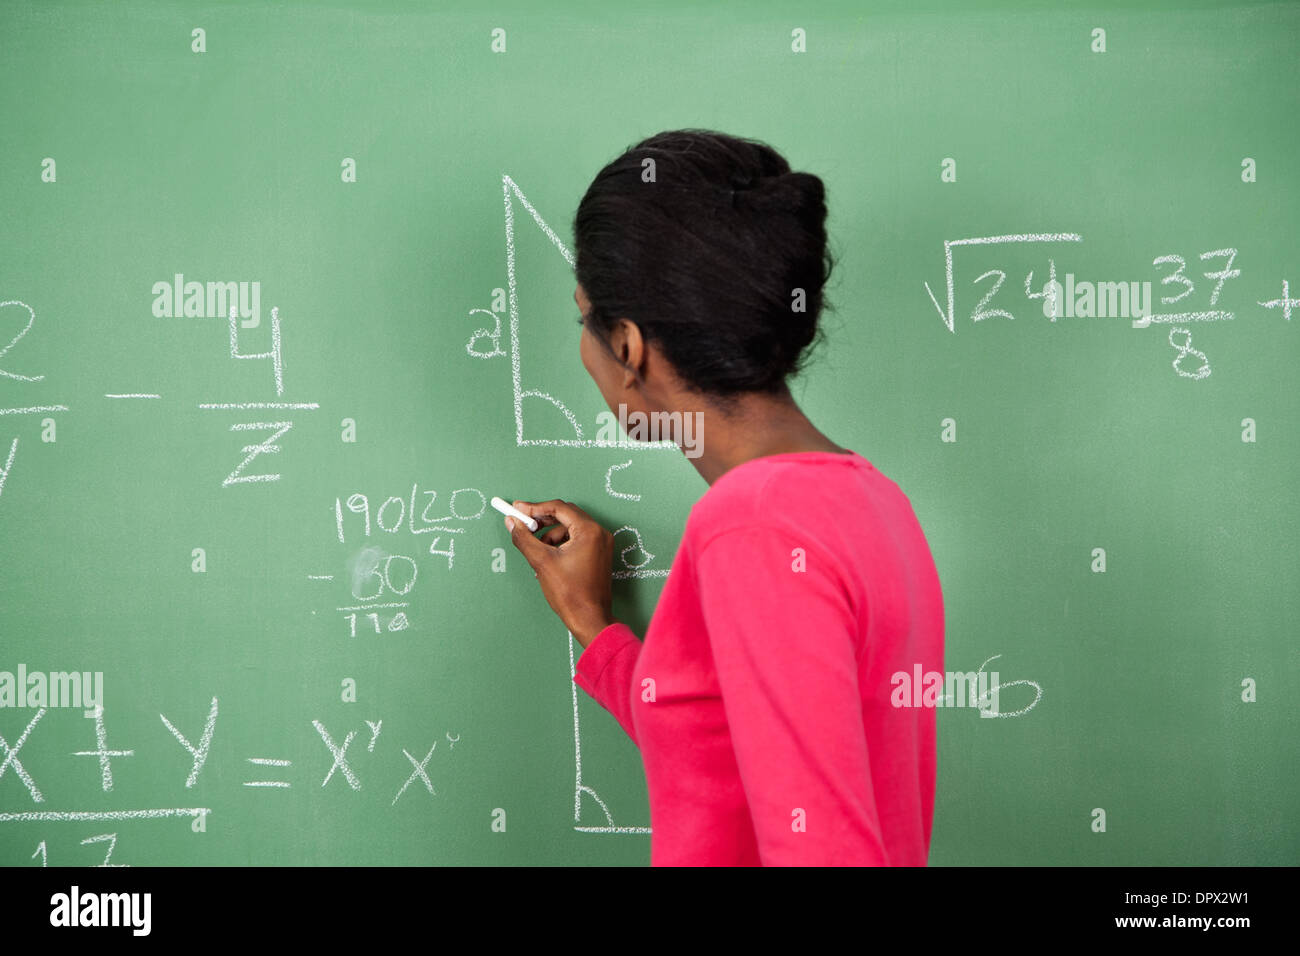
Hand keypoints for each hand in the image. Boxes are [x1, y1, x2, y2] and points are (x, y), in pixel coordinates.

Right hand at [506, 498, 617, 647]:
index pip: (559, 508)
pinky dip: (560, 545)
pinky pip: (576, 540)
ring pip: (569, 528)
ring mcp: (601, 544)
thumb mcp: (541, 562)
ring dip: (550, 535)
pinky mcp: (599, 554)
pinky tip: (548, 559)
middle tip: (522, 523)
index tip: (517, 509)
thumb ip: (524, 538)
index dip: (535, 508)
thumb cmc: (571, 594)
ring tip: (536, 551)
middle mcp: (599, 533)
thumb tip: (512, 523)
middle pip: (566, 515)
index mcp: (589, 531)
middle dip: (542, 520)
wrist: (589, 619)